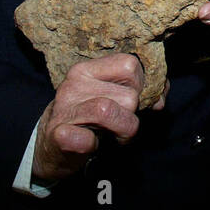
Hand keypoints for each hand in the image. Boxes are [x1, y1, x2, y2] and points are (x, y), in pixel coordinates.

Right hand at [33, 54, 164, 180]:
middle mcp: (74, 84)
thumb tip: (160, 99)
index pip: (130, 64)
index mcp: (87, 69)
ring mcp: (64, 109)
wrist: (49, 144)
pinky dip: (93, 144)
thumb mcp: (110, 96)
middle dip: (133, 114)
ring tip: (115, 135)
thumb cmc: (87, 118)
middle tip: (121, 122)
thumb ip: (138, 90)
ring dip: (122, 130)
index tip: (136, 101)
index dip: (142, 85)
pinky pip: (85, 138)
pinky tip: (91, 144)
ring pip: (110, 111)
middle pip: (129, 94)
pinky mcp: (58, 135)